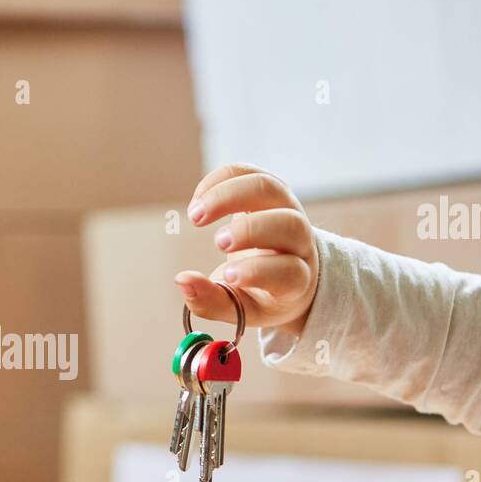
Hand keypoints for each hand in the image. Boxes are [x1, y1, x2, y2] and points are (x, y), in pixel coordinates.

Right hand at [175, 163, 319, 336]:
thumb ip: (211, 301)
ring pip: (268, 187)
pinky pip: (248, 172)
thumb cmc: (260, 294)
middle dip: (251, 230)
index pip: (290, 271)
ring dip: (228, 196)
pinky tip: (198, 201)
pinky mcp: (269, 189)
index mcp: (296, 280)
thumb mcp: (240, 309)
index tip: (228, 276)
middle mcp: (299, 240)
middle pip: (288, 224)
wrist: (288, 270)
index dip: (260, 271)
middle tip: (218, 243)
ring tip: (195, 215)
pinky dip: (219, 180)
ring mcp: (287, 209)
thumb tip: (181, 280)